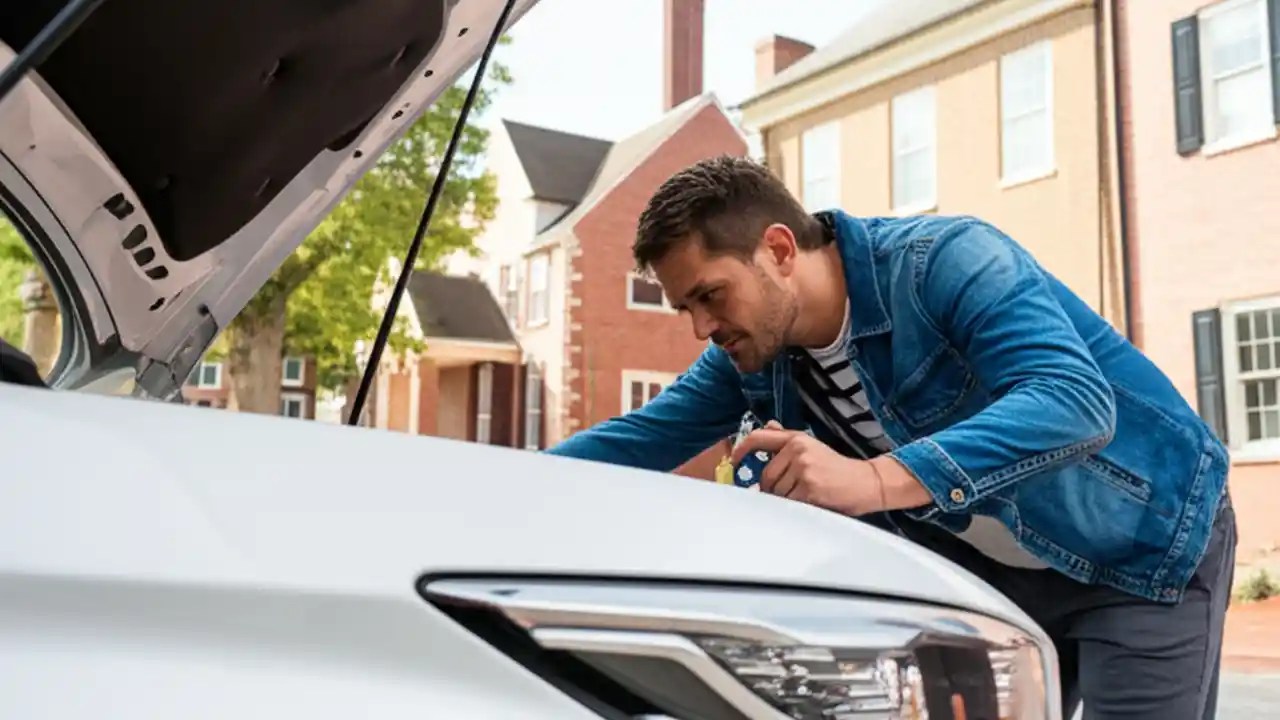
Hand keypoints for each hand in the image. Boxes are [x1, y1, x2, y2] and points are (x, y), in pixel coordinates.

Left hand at [730, 422, 932, 514]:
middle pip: (766, 475)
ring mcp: (803, 468)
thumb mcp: (813, 448)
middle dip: (772, 489)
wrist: (866, 483)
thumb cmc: (837, 469)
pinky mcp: (809, 487)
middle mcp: (798, 450)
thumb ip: (787, 439)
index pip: (759, 437)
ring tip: (806, 496)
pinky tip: (811, 503)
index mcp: (797, 439)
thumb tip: (767, 425)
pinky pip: (789, 502)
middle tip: (790, 493)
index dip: (742, 449)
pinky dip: (795, 507)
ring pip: (776, 492)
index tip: (734, 461)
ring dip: (786, 500)